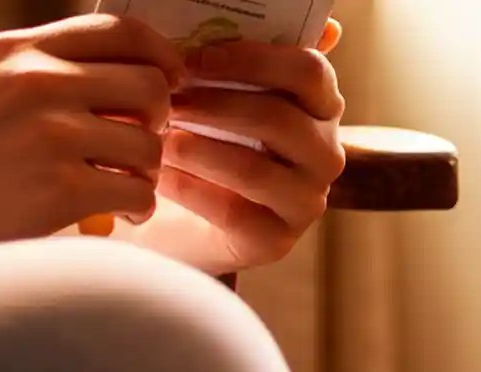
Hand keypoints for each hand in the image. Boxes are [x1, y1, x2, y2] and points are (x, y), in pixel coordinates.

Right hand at [0, 15, 180, 244]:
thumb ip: (48, 70)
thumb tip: (131, 70)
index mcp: (19, 52)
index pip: (118, 31)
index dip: (161, 55)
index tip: (174, 79)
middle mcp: (35, 84)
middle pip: (150, 87)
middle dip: (157, 121)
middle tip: (137, 142)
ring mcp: (49, 135)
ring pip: (149, 146)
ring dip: (145, 172)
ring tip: (119, 182)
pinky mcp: (61, 189)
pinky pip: (139, 193)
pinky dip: (139, 209)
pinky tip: (118, 214)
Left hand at [130, 20, 345, 273]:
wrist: (176, 220)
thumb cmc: (199, 139)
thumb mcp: (214, 91)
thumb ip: (229, 54)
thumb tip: (274, 18)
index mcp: (320, 106)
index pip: (310, 71)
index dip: (252, 59)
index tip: (194, 57)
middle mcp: (325, 153)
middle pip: (280, 118)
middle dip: (212, 105)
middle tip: (163, 98)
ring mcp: (306, 200)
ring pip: (254, 168)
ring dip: (195, 149)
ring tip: (154, 137)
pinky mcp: (278, 240)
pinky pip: (234, 212)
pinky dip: (189, 191)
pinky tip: (156, 178)